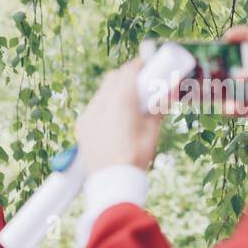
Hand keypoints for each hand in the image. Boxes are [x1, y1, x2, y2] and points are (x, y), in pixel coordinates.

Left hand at [77, 58, 163, 174]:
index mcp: (121, 102)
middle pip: (113, 78)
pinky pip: (93, 107)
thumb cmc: (134, 157)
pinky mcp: (82, 126)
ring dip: (115, 91)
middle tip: (142, 84)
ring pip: (101, 92)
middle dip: (127, 76)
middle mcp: (100, 105)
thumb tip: (165, 95)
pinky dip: (105, 105)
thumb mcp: (152, 131)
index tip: (150, 66)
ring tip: (130, 103)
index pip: (129, 71)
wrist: (111, 181)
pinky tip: (115, 118)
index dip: (140, 65)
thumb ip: (157, 108)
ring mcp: (88, 115)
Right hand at [223, 25, 247, 155]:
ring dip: (223, 87)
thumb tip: (234, 74)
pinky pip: (233, 105)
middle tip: (211, 63)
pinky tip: (230, 110)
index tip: (227, 36)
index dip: (244, 34)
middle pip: (241, 61)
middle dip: (225, 61)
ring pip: (233, 84)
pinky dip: (228, 107)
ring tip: (213, 88)